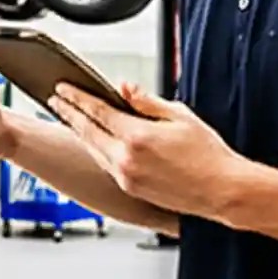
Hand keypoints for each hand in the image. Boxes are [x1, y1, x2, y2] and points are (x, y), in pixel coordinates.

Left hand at [48, 82, 245, 223]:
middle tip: (55, 100)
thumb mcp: (179, 116)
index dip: (77, 98)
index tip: (63, 88)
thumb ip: (146, 101)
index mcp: (137, 137)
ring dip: (79, 132)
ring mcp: (126, 177)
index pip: (96, 112)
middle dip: (67, 113)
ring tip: (68, 117)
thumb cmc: (208, 154)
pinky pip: (105, 164)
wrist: (222, 190)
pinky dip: (95, 149)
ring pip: (93, 150)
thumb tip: (124, 88)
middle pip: (86, 132)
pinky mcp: (130, 189)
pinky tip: (93, 141)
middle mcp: (126, 159)